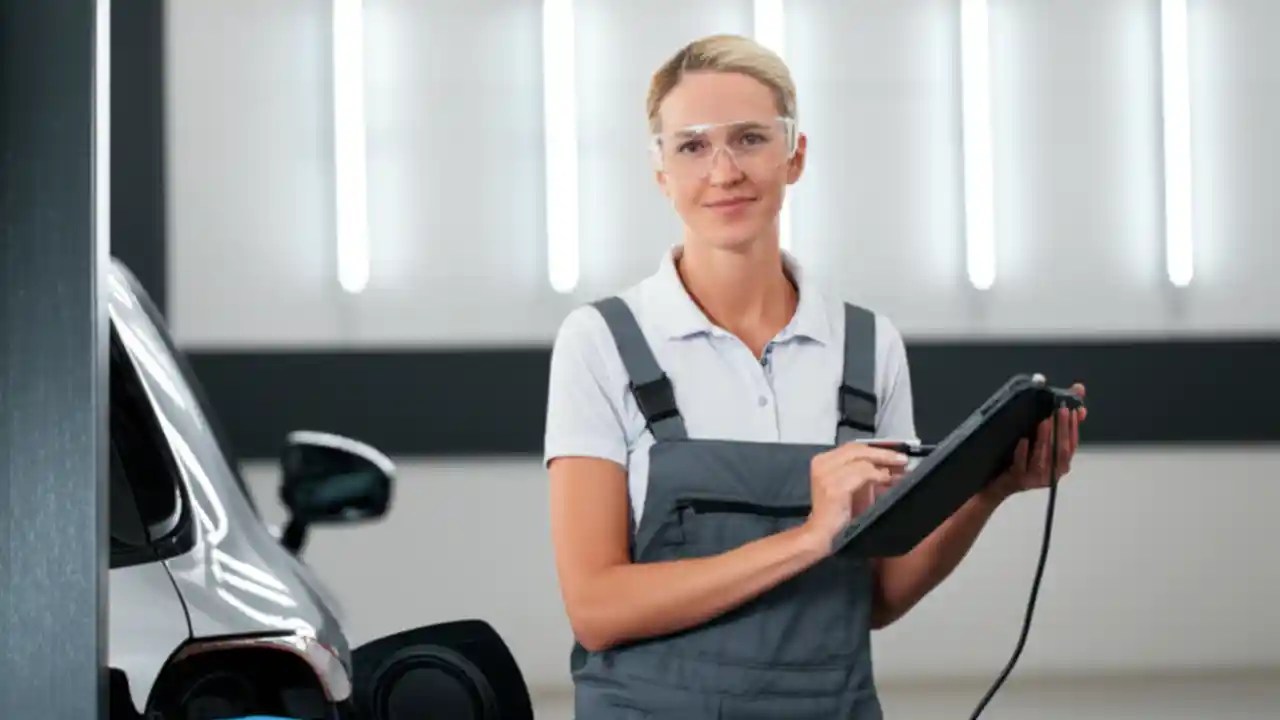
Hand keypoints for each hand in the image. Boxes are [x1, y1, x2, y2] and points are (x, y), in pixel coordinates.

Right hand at [804, 443, 909, 552]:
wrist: (821, 535)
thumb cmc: (835, 514)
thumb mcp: (850, 488)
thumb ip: (863, 474)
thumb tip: (888, 466)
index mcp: (823, 461)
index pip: (853, 447)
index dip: (876, 450)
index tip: (895, 454)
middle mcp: (821, 464)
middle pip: (857, 449)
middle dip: (883, 453)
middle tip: (902, 459)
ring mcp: (826, 475)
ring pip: (861, 460)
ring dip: (883, 464)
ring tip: (898, 472)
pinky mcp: (834, 488)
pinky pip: (861, 474)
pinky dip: (877, 475)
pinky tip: (887, 480)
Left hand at [986, 382, 1087, 501]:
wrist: (996, 480)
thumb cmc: (1022, 455)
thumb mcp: (1041, 435)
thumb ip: (1061, 416)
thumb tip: (1079, 390)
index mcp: (1060, 463)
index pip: (1072, 444)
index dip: (1074, 427)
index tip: (1073, 410)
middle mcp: (1052, 473)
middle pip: (1061, 451)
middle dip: (1062, 430)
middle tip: (1060, 410)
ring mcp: (1035, 479)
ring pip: (1044, 460)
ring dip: (1044, 440)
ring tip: (1043, 422)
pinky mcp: (1019, 481)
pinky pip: (1021, 466)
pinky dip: (1023, 453)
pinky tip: (1023, 440)